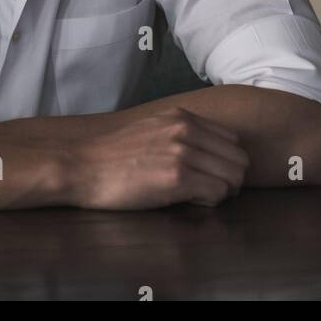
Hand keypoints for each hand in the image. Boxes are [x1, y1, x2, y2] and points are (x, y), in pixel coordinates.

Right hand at [65, 105, 249, 209]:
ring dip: (220, 192)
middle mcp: (186, 130)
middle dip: (229, 180)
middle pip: (239, 160)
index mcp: (181, 117)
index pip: (232, 141)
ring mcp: (182, 153)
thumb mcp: (151, 129)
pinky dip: (207, 203)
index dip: (225, 162)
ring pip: (233, 178)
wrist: (80, 165)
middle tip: (207, 191)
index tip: (209, 175)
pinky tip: (185, 201)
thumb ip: (180, 133)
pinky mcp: (176, 179)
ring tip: (195, 196)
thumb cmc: (112, 154)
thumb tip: (205, 152)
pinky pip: (217, 194)